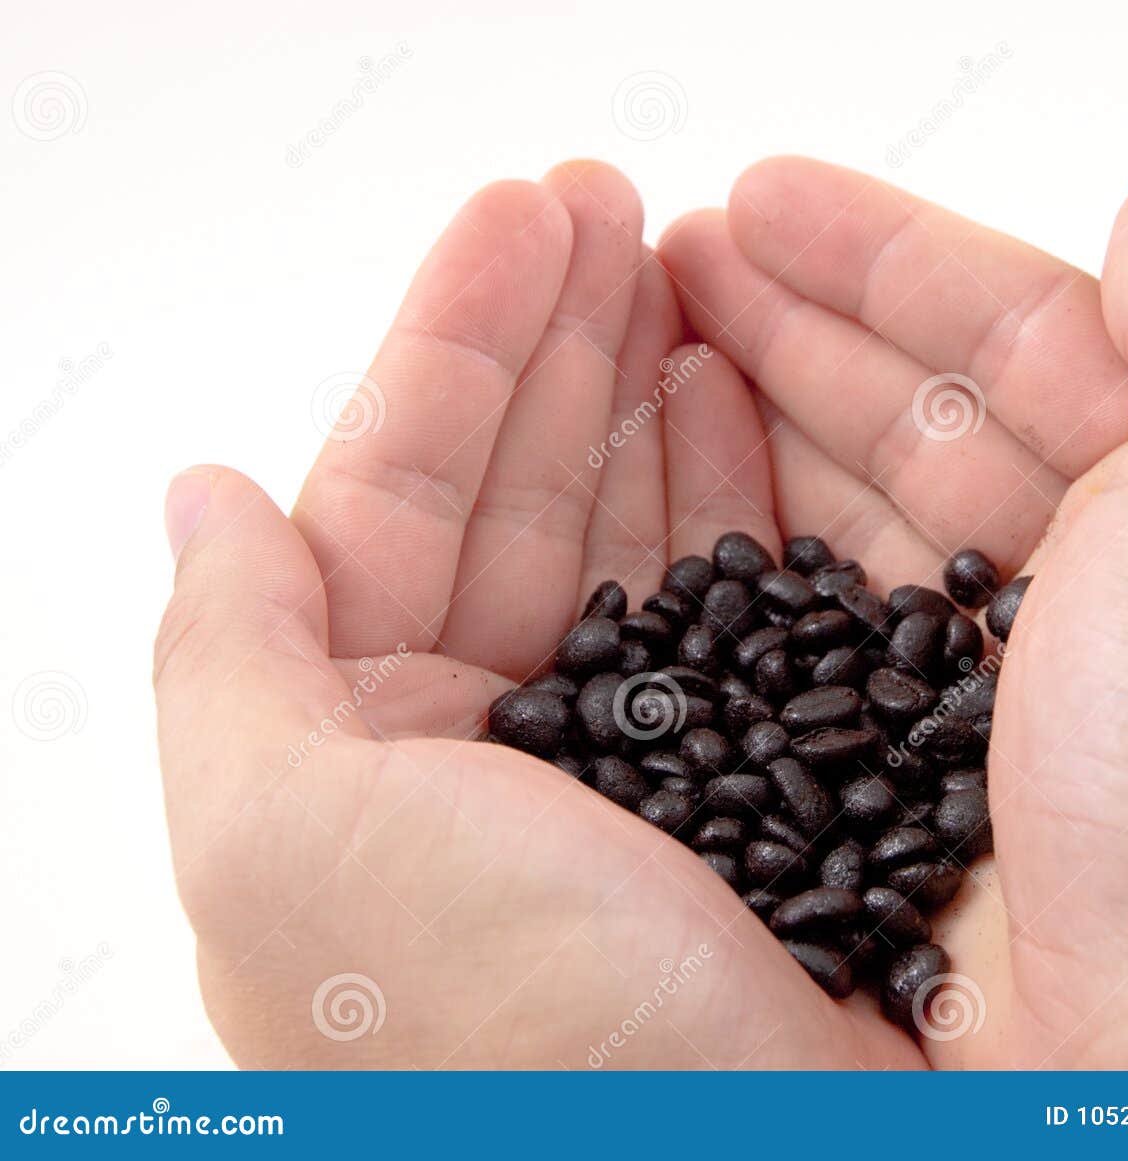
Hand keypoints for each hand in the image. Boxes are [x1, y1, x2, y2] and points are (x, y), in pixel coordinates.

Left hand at [154, 163, 923, 1068]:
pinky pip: (746, 605)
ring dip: (650, 393)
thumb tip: (203, 499)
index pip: (394, 497)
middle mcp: (504, 761)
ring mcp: (646, 766)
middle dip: (559, 340)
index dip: (455, 347)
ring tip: (684, 270)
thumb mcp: (300, 852)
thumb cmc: (518, 1046)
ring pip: (635, 533)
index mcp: (369, 764)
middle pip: (521, 495)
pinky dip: (748, 493)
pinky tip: (748, 406)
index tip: (526, 217)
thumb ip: (231, 663)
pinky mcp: (771, 783)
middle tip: (612, 205)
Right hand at [658, 158, 1127, 1066]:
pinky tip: (671, 518)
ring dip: (754, 435)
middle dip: (798, 330)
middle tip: (668, 256)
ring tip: (646, 350)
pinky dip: (746, 580)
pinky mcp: (912, 807)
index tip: (759, 202)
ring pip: (858, 536)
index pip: (1028, 342)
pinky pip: (814, 660)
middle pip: (923, 431)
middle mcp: (1098, 613)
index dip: (890, 261)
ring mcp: (999, 715)